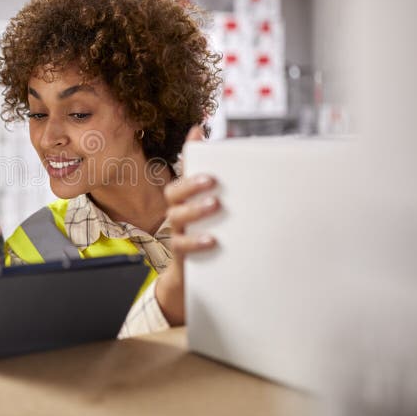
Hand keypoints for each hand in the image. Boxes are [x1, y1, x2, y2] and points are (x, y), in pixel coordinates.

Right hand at [155, 126, 219, 325]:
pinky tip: (212, 240)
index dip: (189, 150)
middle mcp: (178, 214)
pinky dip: (196, 242)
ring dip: (195, 209)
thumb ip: (231, 192)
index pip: (184, 170)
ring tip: (215, 205)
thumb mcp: (222, 216)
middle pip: (173, 192)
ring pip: (175, 217)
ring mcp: (178, 233)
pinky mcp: (182, 256)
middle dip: (191, 183)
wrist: (199, 283)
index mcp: (187, 200)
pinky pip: (182, 247)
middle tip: (212, 179)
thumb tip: (243, 166)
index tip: (199, 132)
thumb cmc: (211, 240)